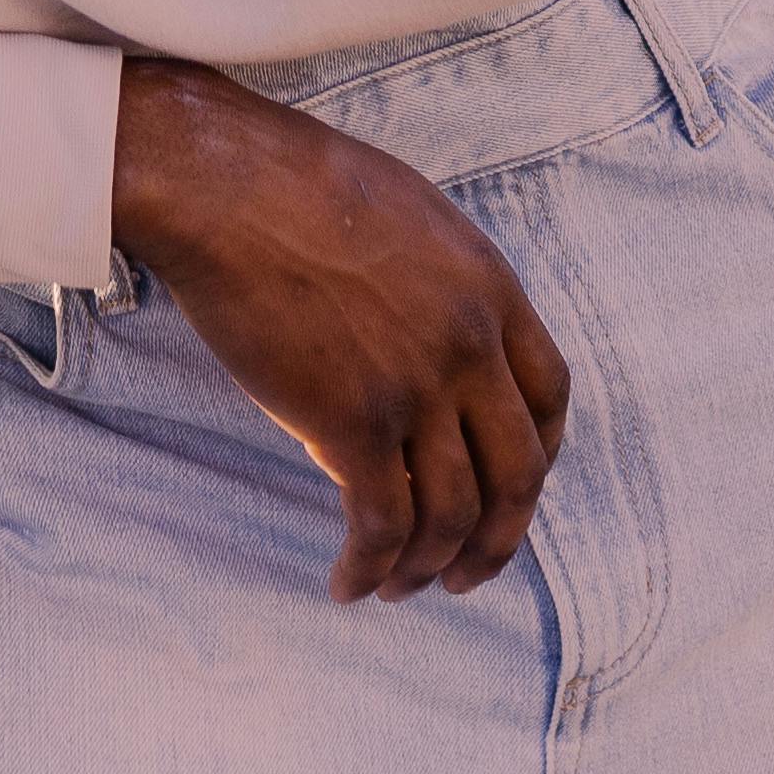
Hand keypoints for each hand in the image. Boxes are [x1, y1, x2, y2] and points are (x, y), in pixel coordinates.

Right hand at [111, 59, 568, 603]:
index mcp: (491, 289)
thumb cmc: (295, 186)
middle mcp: (470, 345)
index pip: (549, 396)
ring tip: (396, 588)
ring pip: (451, 514)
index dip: (539, 456)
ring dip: (429, 568)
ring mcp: (416, 387)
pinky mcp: (352, 422)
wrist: (224, 186)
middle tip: (468, 574)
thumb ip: (441, 285)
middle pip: (518, 474)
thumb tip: (431, 337)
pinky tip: (347, 583)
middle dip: (498, 540)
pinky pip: (381, 525)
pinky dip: (370, 568)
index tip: (511, 488)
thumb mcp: (410, 219)